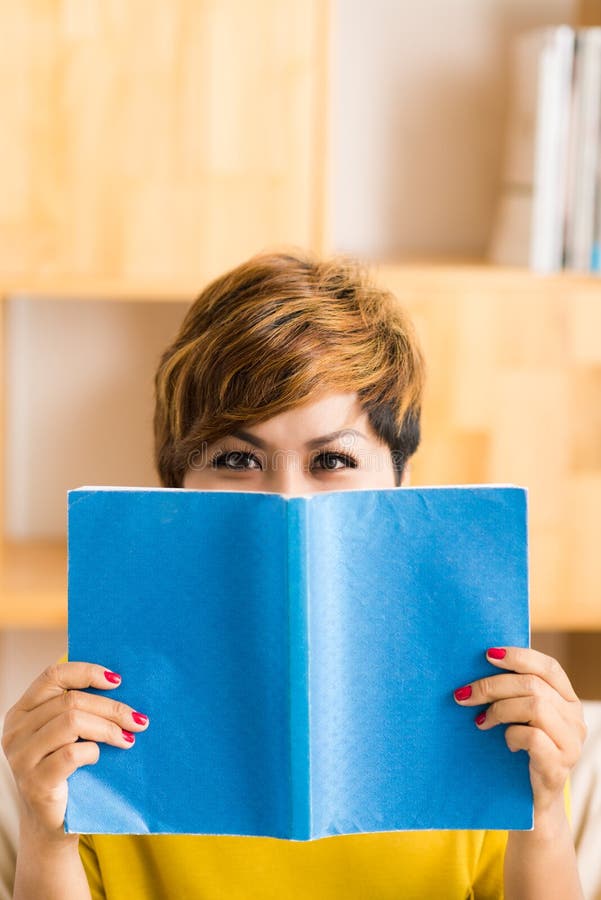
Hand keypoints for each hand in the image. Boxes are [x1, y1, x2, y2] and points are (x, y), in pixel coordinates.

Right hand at [1, 662, 148, 838]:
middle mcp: (16, 731)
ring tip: (128, 738)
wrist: (53, 824)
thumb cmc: (66, 771)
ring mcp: (21, 758)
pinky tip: (101, 758)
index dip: (87, 672)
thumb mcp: (66, 734)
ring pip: (72, 722)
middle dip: (111, 708)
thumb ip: (78, 708)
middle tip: (138, 719)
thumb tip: (119, 682)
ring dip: (108, 728)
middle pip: (70, 701)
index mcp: (22, 711)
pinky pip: (72, 754)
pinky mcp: (35, 782)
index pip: (53, 676)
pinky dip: (94, 752)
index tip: (118, 680)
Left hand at [453, 647, 585, 822]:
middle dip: (493, 685)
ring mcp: (571, 743)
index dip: (519, 656)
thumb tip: (480, 662)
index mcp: (566, 700)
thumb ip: (513, 692)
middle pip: (533, 685)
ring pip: (535, 706)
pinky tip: (505, 744)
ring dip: (499, 710)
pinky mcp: (560, 766)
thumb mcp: (519, 717)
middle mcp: (575, 718)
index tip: (487, 654)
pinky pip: (534, 737)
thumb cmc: (519, 753)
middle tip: (464, 695)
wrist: (529, 805)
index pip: (549, 667)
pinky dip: (512, 736)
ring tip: (481, 722)